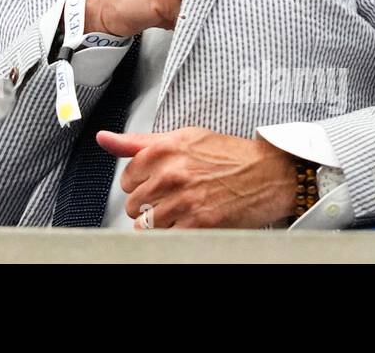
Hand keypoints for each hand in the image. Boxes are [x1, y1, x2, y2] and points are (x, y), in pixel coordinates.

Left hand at [97, 127, 297, 228]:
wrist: (269, 174)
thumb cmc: (229, 155)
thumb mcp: (183, 137)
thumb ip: (138, 141)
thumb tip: (105, 138)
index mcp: (164, 150)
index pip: (126, 177)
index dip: (140, 183)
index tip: (155, 182)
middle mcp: (171, 174)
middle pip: (134, 203)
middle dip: (148, 204)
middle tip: (171, 197)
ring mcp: (183, 200)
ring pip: (147, 224)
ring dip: (160, 222)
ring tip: (181, 210)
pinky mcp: (197, 223)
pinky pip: (166, 238)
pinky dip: (174, 234)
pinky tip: (188, 222)